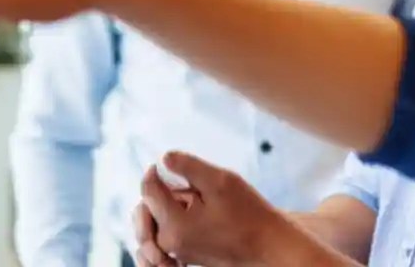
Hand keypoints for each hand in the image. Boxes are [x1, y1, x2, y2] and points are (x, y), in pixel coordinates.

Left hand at [137, 152, 296, 266]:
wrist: (268, 246)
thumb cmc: (248, 215)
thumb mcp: (220, 182)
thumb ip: (188, 167)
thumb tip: (164, 158)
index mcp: (174, 226)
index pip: (148, 191)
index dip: (154, 171)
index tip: (166, 163)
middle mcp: (169, 243)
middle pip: (146, 208)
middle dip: (161, 191)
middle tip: (187, 186)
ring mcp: (176, 252)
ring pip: (154, 221)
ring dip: (165, 206)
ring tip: (192, 200)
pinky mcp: (184, 255)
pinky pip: (163, 235)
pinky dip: (169, 220)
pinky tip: (189, 212)